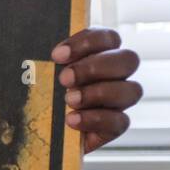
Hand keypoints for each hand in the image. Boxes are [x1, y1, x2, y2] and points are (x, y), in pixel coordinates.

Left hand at [51, 27, 142, 152]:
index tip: (57, 55)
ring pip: (131, 90)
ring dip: (98, 93)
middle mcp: (116, 75)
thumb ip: (45, 60)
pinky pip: (120, 122)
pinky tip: (72, 120)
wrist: (38, 131)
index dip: (88, 42)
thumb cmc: (39, 95)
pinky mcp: (114, 126)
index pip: (109, 38)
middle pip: (128, 60)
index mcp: (101, 54)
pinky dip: (95, 119)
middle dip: (95, 67)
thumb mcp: (40, 74)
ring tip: (69, 99)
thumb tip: (49, 52)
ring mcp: (119, 101)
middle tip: (64, 79)